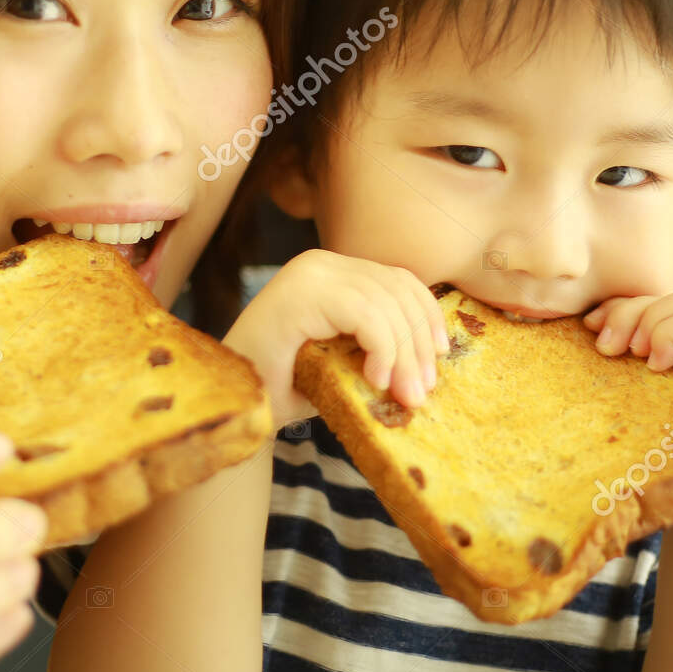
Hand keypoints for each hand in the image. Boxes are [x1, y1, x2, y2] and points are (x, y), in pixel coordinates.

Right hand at [223, 249, 449, 425]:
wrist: (233, 407)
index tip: (439, 357)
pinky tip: (376, 379)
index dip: (426, 316)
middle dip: (419, 343)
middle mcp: (318, 264)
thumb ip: (379, 345)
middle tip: (422, 392)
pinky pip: (365, 315)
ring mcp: (308, 275)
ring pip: (385, 304)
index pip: (397, 280)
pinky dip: (382, 349)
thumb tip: (433, 360)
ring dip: (404, 355)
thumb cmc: (283, 389)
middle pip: (396, 289)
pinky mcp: (301, 294)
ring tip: (405, 396)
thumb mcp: (343, 360)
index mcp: (330, 273)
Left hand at [583, 288, 672, 481]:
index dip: (631, 305)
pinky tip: (655, 366)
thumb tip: (593, 328)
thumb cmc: (671, 455)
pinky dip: (672, 334)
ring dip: (656, 321)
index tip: (592, 327)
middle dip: (639, 310)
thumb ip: (636, 363)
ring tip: (633, 355)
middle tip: (608, 345)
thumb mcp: (648, 398)